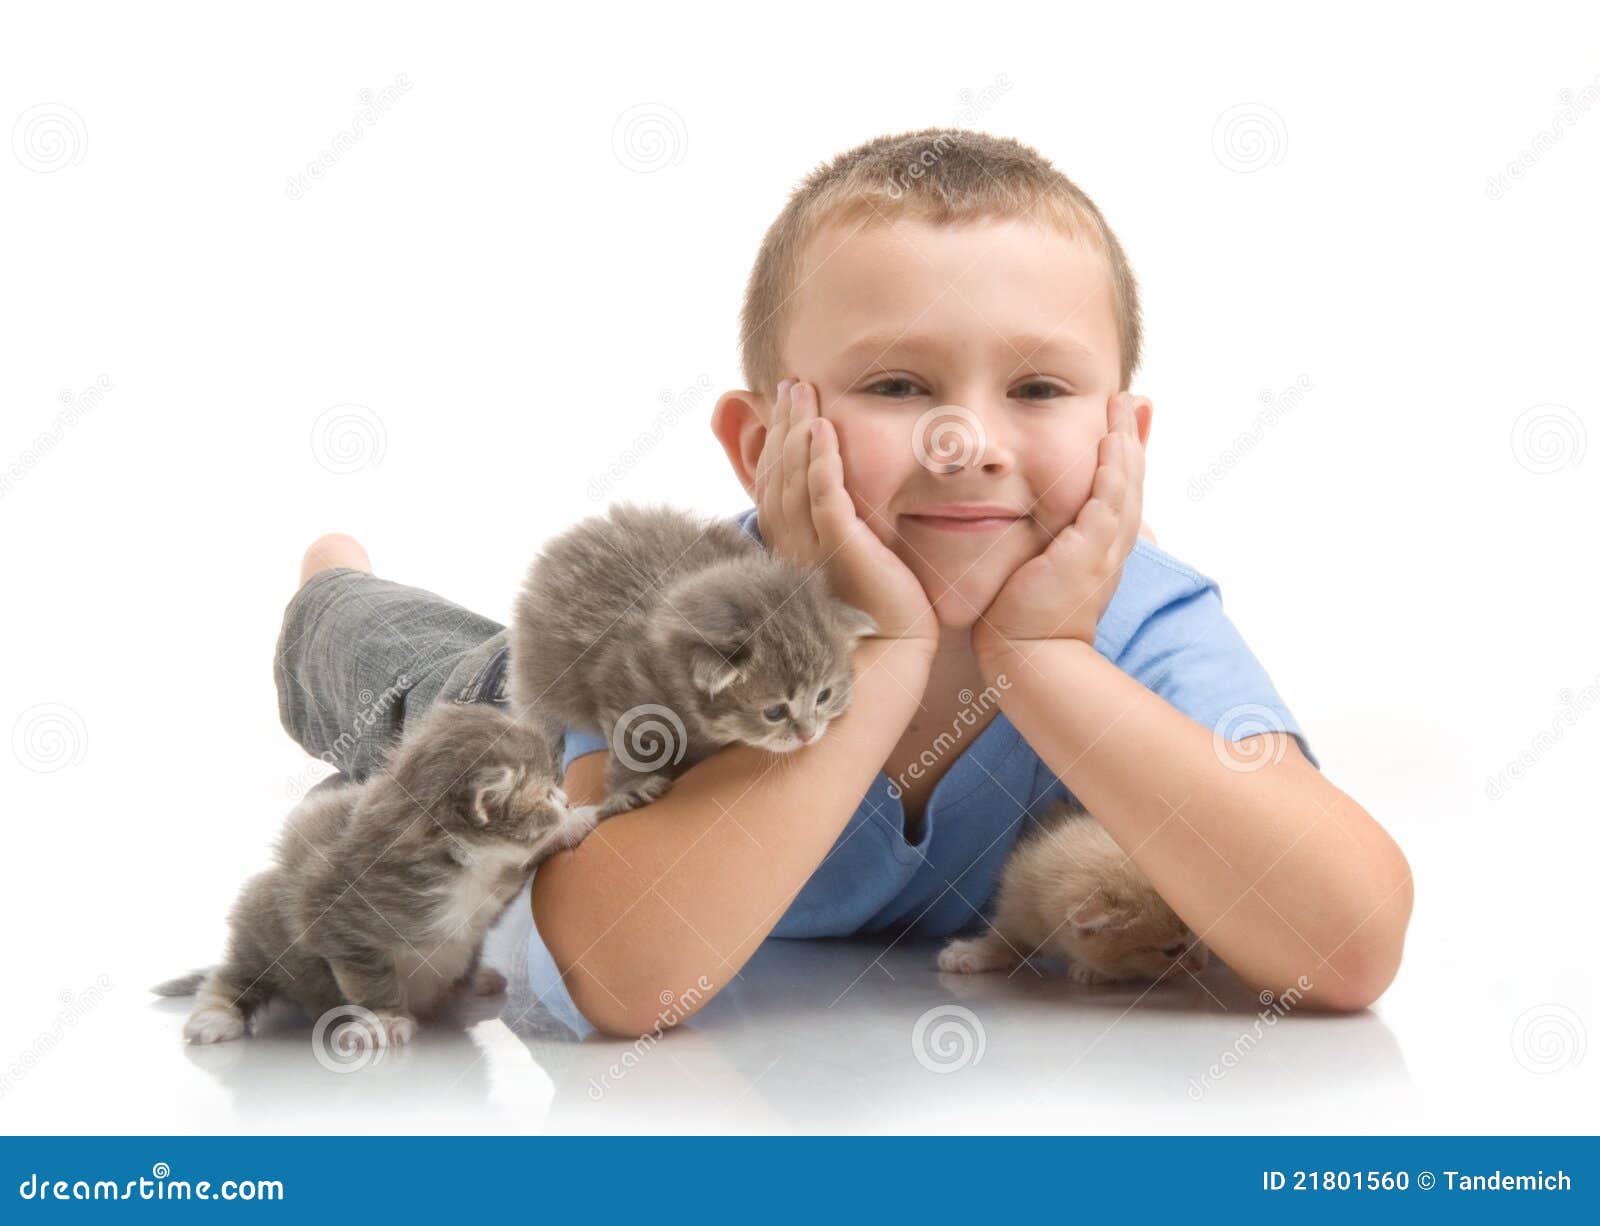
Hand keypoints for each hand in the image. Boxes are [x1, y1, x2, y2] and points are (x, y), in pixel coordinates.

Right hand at [754, 378, 937, 645]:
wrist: (896, 646)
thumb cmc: (879, 605)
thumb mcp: (849, 556)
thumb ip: (837, 525)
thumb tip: (839, 494)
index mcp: (790, 546)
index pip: (774, 482)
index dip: (776, 440)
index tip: (785, 404)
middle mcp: (793, 545)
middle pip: (778, 472)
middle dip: (784, 424)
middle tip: (790, 383)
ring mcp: (814, 547)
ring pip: (796, 478)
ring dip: (798, 430)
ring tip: (803, 391)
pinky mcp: (842, 549)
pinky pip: (826, 497)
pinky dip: (821, 461)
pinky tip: (824, 429)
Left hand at [974, 391, 1148, 653]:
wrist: (1028, 657)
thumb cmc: (1022, 623)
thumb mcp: (1038, 575)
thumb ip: (1040, 548)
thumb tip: (1032, 530)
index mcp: (1100, 552)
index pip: (1118, 495)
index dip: (1123, 458)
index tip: (1121, 424)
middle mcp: (1109, 548)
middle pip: (1131, 483)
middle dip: (1132, 438)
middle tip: (1132, 400)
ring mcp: (1104, 550)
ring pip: (1125, 486)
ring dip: (1126, 443)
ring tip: (1124, 405)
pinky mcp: (1088, 553)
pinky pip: (1107, 502)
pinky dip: (1112, 470)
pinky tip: (1111, 442)